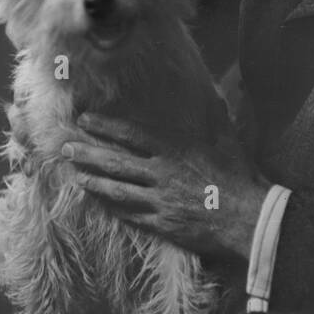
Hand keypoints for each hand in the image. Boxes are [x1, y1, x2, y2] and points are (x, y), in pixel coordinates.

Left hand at [60, 112, 269, 265]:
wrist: (248, 218)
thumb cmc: (240, 176)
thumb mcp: (227, 138)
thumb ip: (215, 113)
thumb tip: (212, 89)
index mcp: (175, 150)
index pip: (131, 135)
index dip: (105, 127)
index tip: (84, 120)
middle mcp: (162, 174)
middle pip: (116, 163)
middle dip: (88, 154)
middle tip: (65, 148)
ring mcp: (159, 201)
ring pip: (117, 190)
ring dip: (93, 182)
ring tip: (74, 176)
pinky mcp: (162, 225)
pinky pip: (130, 215)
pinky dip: (112, 208)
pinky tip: (99, 203)